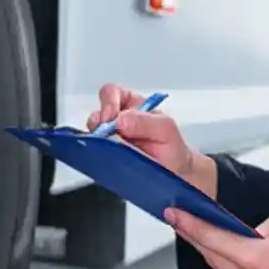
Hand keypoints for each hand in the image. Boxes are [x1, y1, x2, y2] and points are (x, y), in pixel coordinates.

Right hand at [87, 83, 216, 197]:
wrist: (175, 174)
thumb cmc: (172, 147)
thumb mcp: (166, 128)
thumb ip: (145, 121)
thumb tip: (120, 120)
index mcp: (132, 106)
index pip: (112, 93)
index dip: (108, 102)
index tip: (110, 117)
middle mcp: (117, 120)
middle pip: (97, 113)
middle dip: (98, 122)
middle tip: (105, 135)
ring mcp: (110, 139)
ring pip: (93, 134)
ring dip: (97, 140)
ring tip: (108, 149)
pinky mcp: (106, 157)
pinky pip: (95, 152)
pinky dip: (97, 154)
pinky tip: (107, 158)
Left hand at [167, 208, 268, 268]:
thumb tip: (259, 232)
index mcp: (252, 258)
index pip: (211, 236)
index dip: (189, 223)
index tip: (173, 213)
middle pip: (211, 254)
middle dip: (193, 235)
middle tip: (180, 220)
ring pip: (224, 267)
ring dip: (210, 249)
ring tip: (201, 233)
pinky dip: (228, 261)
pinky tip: (231, 253)